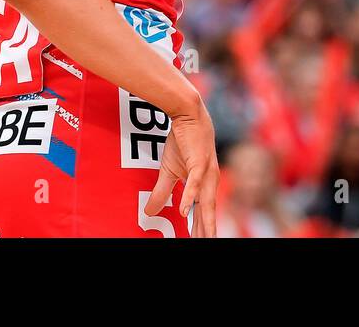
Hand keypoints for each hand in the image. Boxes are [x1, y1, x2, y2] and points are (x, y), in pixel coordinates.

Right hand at [146, 97, 218, 237]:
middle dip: (206, 230)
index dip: (202, 226)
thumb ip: (162, 192)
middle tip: (206, 244)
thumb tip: (149, 211)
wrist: (188, 115)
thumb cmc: (183, 141)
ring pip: (206, 200)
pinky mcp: (199, 161)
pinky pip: (195, 182)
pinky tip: (185, 212)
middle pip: (207, 210)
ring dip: (204, 220)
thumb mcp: (169, 171)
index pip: (203, 210)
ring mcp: (207, 170)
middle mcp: (210, 179)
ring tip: (204, 238)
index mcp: (204, 182)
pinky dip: (190, 196)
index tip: (200, 240)